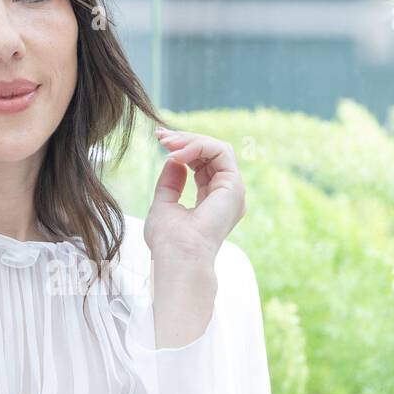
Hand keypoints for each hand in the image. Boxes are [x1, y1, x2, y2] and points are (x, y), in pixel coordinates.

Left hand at [147, 127, 245, 261]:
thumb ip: (170, 183)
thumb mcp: (164, 204)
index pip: (203, 164)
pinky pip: (220, 151)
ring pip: (217, 148)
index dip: (183, 149)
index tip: (160, 141)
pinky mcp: (234, 185)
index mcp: (213, 200)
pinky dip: (197, 147)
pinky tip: (177, 154)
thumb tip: (173, 160)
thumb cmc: (169, 241)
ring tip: (167, 143)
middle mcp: (227, 194)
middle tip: (161, 137)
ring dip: (190, 141)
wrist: (179, 257)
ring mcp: (233, 190)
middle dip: (185, 140)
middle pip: (211, 153)